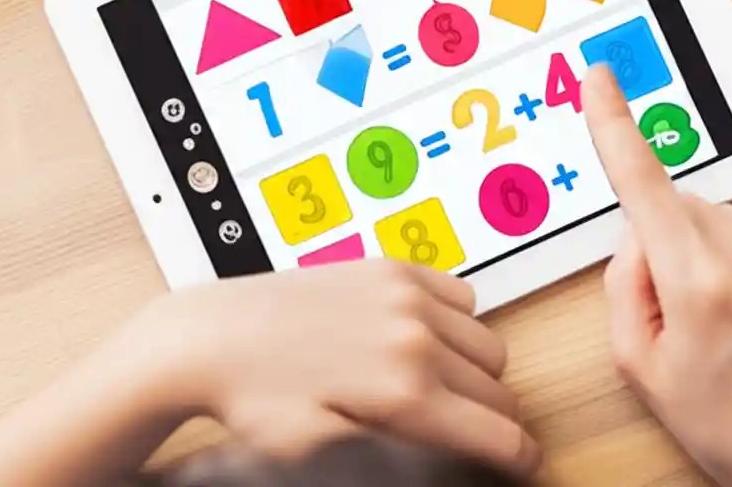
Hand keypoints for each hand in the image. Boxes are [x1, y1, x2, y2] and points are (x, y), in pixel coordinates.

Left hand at [130, 260, 540, 474]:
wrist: (213, 338)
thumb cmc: (257, 401)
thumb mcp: (322, 455)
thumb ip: (394, 461)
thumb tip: (444, 462)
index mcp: (405, 391)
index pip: (501, 434)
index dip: (517, 458)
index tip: (518, 464)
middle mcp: (416, 337)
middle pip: (500, 389)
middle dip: (493, 418)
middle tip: (467, 434)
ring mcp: (406, 296)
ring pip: (487, 343)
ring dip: (476, 371)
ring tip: (439, 389)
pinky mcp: (393, 267)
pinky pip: (461, 295)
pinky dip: (456, 320)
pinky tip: (423, 340)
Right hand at [584, 66, 731, 486]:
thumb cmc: (728, 427)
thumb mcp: (639, 366)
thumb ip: (623, 283)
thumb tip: (636, 231)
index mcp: (699, 286)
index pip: (643, 186)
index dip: (614, 126)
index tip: (600, 80)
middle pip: (682, 207)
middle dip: (667, 242)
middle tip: (680, 311)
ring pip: (722, 219)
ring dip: (710, 252)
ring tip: (728, 320)